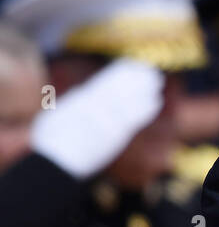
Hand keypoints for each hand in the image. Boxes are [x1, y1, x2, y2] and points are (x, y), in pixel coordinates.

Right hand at [30, 59, 164, 178]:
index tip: (130, 65)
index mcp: (81, 99)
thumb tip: (81, 90)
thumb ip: (72, 101)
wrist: (56, 161)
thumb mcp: (57, 114)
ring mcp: (106, 118)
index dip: (119, 72)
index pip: (105, 80)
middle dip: (136, 76)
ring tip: (157, 80)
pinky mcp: (115, 134)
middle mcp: (95, 105)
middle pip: (121, 86)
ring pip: (131, 98)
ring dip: (145, 88)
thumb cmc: (52, 142)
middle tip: (149, 69)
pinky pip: (134, 118)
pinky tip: (155, 101)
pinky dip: (146, 109)